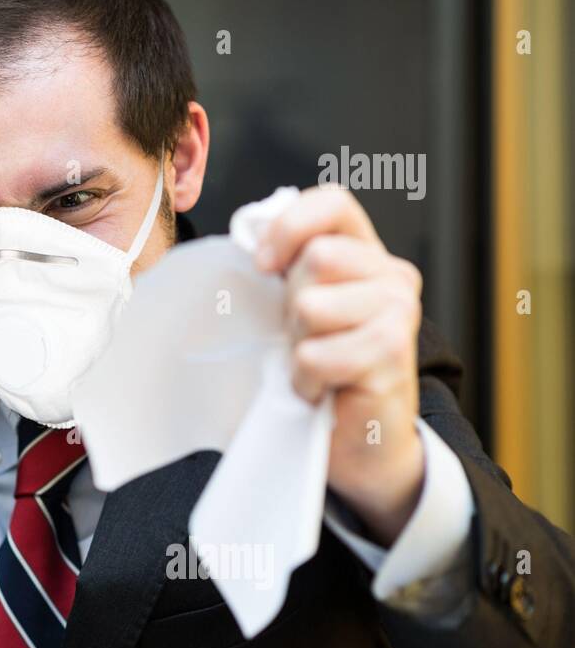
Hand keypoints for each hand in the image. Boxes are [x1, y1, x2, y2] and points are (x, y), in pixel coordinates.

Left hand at [256, 185, 424, 545]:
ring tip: (315, 365)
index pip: (333, 203)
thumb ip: (284, 269)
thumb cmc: (320, 372)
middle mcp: (392, 276)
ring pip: (313, 305)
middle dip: (292, 304)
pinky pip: (317, 354)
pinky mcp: (392, 353)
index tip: (264, 265)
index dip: (291, 227)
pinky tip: (322, 390)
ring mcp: (399, 312)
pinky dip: (306, 379)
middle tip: (303, 339)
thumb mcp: (296, 311)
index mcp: (365, 255)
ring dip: (298, 344)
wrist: (359, 445)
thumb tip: (248, 237)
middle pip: (317, 257)